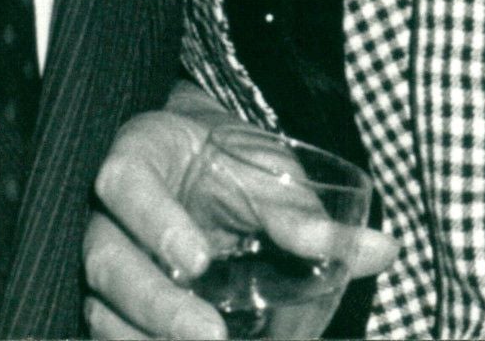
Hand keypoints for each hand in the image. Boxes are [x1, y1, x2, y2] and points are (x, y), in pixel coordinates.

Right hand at [83, 84, 396, 338]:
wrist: (196, 162)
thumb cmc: (230, 163)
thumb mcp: (267, 173)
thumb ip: (306, 213)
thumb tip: (382, 249)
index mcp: (137, 161)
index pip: (123, 183)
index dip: (153, 221)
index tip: (198, 257)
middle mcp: (109, 216)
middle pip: (106, 260)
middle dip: (155, 304)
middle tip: (209, 334)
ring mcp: (109, 263)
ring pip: (102, 307)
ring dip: (148, 336)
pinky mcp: (116, 305)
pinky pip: (111, 333)